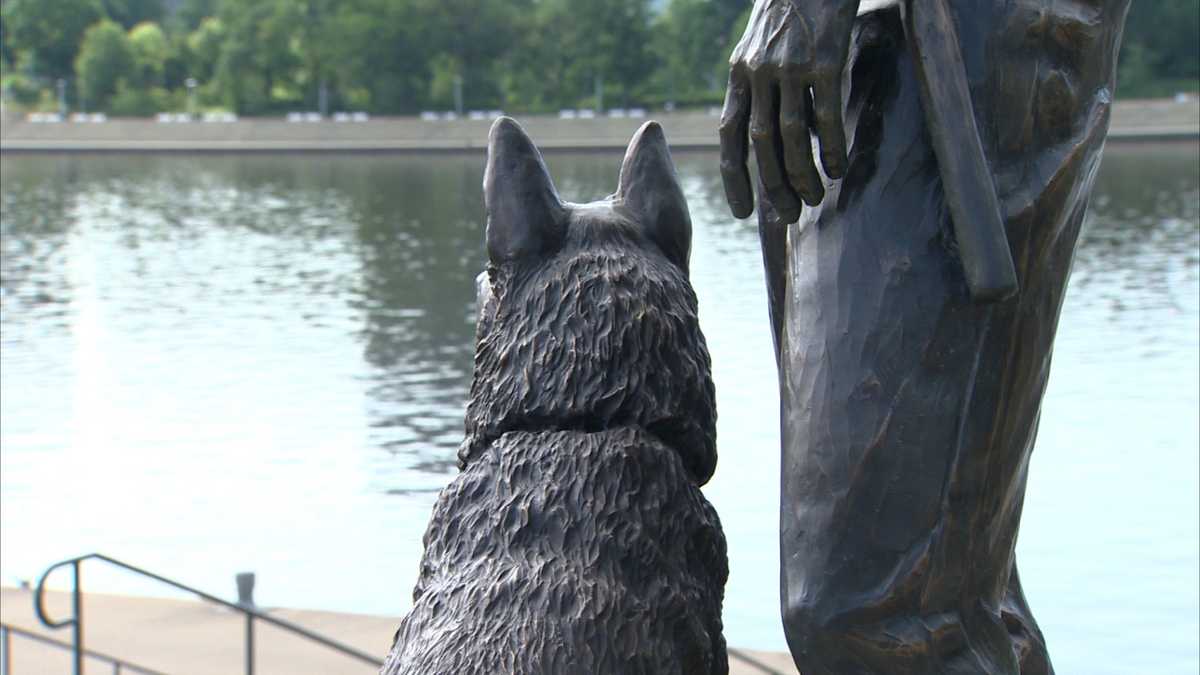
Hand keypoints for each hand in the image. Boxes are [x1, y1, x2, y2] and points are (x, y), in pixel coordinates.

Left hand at [720, 0, 860, 220]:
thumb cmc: (793, 14)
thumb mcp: (762, 48)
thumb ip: (761, 88)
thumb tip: (779, 140)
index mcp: (739, 73)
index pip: (729, 135)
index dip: (735, 177)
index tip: (744, 212)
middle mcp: (758, 73)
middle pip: (760, 143)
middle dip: (773, 186)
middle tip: (790, 216)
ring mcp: (790, 67)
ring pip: (790, 135)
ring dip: (803, 174)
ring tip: (816, 199)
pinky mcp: (824, 60)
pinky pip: (826, 114)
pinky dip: (831, 146)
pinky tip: (839, 168)